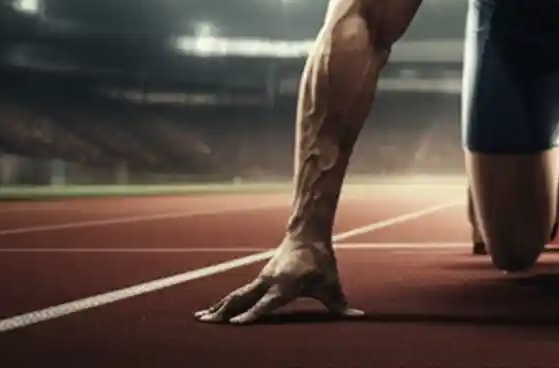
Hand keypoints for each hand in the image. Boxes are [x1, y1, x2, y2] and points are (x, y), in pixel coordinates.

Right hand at [195, 235, 363, 324]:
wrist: (307, 233)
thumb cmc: (321, 260)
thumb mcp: (331, 283)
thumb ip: (341, 304)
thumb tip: (359, 317)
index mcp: (285, 286)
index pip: (266, 304)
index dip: (252, 315)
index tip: (236, 325)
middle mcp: (268, 282)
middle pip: (242, 300)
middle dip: (224, 313)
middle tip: (205, 324)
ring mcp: (261, 279)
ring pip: (236, 296)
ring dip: (218, 308)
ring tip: (199, 319)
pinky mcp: (258, 279)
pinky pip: (238, 293)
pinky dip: (224, 302)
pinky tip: (212, 311)